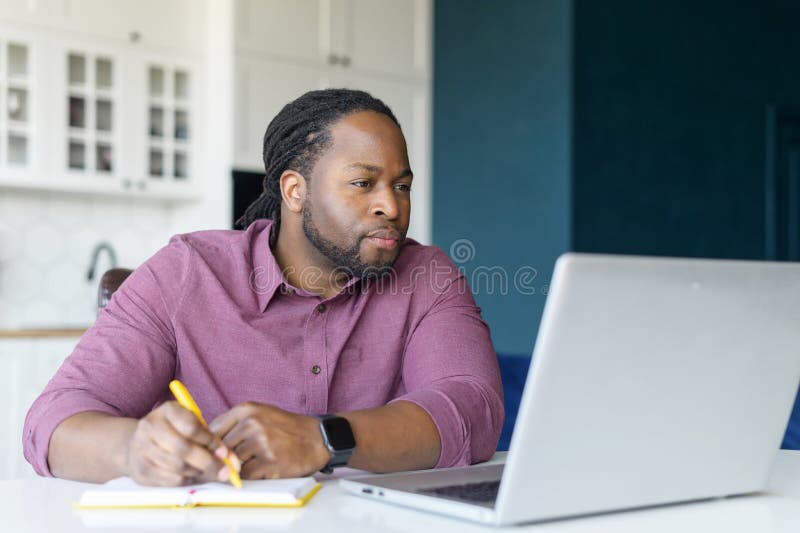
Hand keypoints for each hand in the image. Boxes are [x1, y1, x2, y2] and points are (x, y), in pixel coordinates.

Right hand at [125, 401, 240, 485]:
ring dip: (198, 472)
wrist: (139, 444)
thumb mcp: (192, 426)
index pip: (191, 427)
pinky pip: (170, 480)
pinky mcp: (141, 470)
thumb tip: (231, 462)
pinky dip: (187, 481)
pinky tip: (194, 477)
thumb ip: (211, 440)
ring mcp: (142, 449)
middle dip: (207, 462)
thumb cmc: (176, 433)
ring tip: (209, 472)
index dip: (210, 441)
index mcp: (167, 410)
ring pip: (177, 467)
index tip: (224, 453)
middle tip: (224, 472)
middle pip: (183, 449)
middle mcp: (150, 427)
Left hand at [209, 402, 329, 478]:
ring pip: (232, 464)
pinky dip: (251, 477)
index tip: (210, 455)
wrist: (317, 438)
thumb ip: (234, 425)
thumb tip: (206, 444)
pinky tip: (262, 470)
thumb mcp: (259, 415)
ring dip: (238, 470)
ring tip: (252, 465)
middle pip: (219, 449)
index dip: (208, 446)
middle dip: (222, 460)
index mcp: (246, 409)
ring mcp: (261, 443)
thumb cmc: (286, 429)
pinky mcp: (270, 462)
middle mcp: (252, 423)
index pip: (211, 430)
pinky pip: (247, 476)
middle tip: (228, 466)